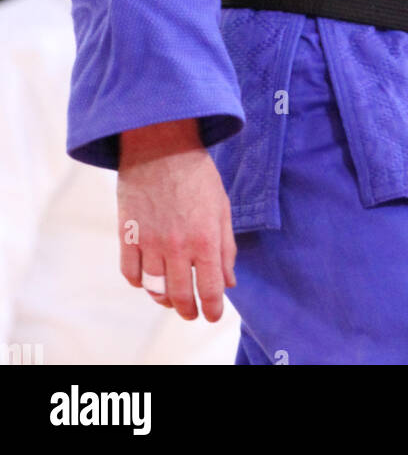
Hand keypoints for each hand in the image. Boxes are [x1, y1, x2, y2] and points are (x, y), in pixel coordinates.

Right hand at [117, 118, 236, 321]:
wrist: (161, 144)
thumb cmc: (196, 174)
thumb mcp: (221, 206)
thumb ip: (226, 247)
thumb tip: (228, 282)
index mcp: (204, 238)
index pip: (209, 290)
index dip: (212, 309)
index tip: (213, 314)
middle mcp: (176, 245)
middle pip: (180, 297)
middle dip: (188, 310)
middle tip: (191, 311)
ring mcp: (149, 242)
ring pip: (153, 290)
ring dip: (164, 299)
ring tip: (170, 298)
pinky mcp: (127, 235)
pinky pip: (130, 274)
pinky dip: (139, 283)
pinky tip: (148, 278)